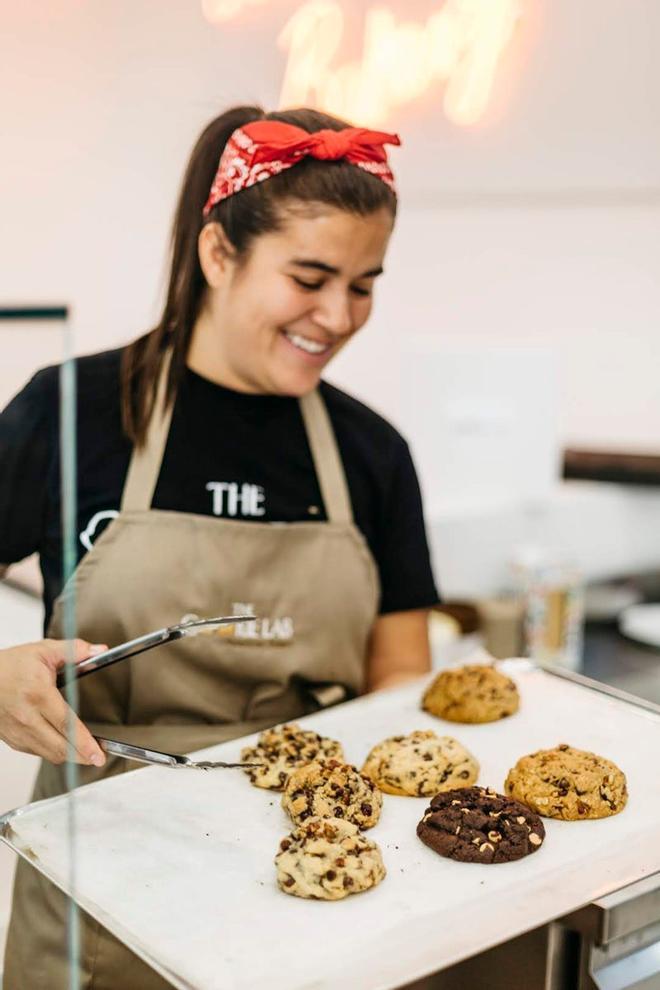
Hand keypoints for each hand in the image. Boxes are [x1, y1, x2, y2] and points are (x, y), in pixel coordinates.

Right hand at [0, 639, 107, 765]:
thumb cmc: (11, 665)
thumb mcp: (44, 650)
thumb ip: (74, 651)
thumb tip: (98, 650)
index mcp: (38, 694)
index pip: (66, 725)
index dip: (84, 743)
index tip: (98, 755)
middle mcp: (26, 716)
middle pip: (59, 747)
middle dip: (82, 756)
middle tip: (98, 758)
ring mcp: (17, 731)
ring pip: (49, 754)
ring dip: (69, 756)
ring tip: (85, 752)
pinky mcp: (11, 739)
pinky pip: (37, 752)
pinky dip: (53, 751)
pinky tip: (62, 744)